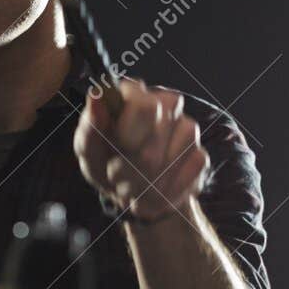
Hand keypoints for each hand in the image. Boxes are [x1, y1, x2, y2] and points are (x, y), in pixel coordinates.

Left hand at [74, 79, 207, 222]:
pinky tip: (151, 193)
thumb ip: (91, 126)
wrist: (132, 193)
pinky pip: (186, 177)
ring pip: (170, 160)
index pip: (144, 105)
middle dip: (131, 165)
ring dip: (143, 183)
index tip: (119, 147)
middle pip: (157, 136)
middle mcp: (166, 104)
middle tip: (116, 174)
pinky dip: (162, 193)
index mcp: (134, 95)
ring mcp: (188, 128)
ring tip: (131, 184)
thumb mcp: (89, 150)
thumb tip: (96, 95)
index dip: (129, 133)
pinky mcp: (200, 156)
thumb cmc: (106, 163)